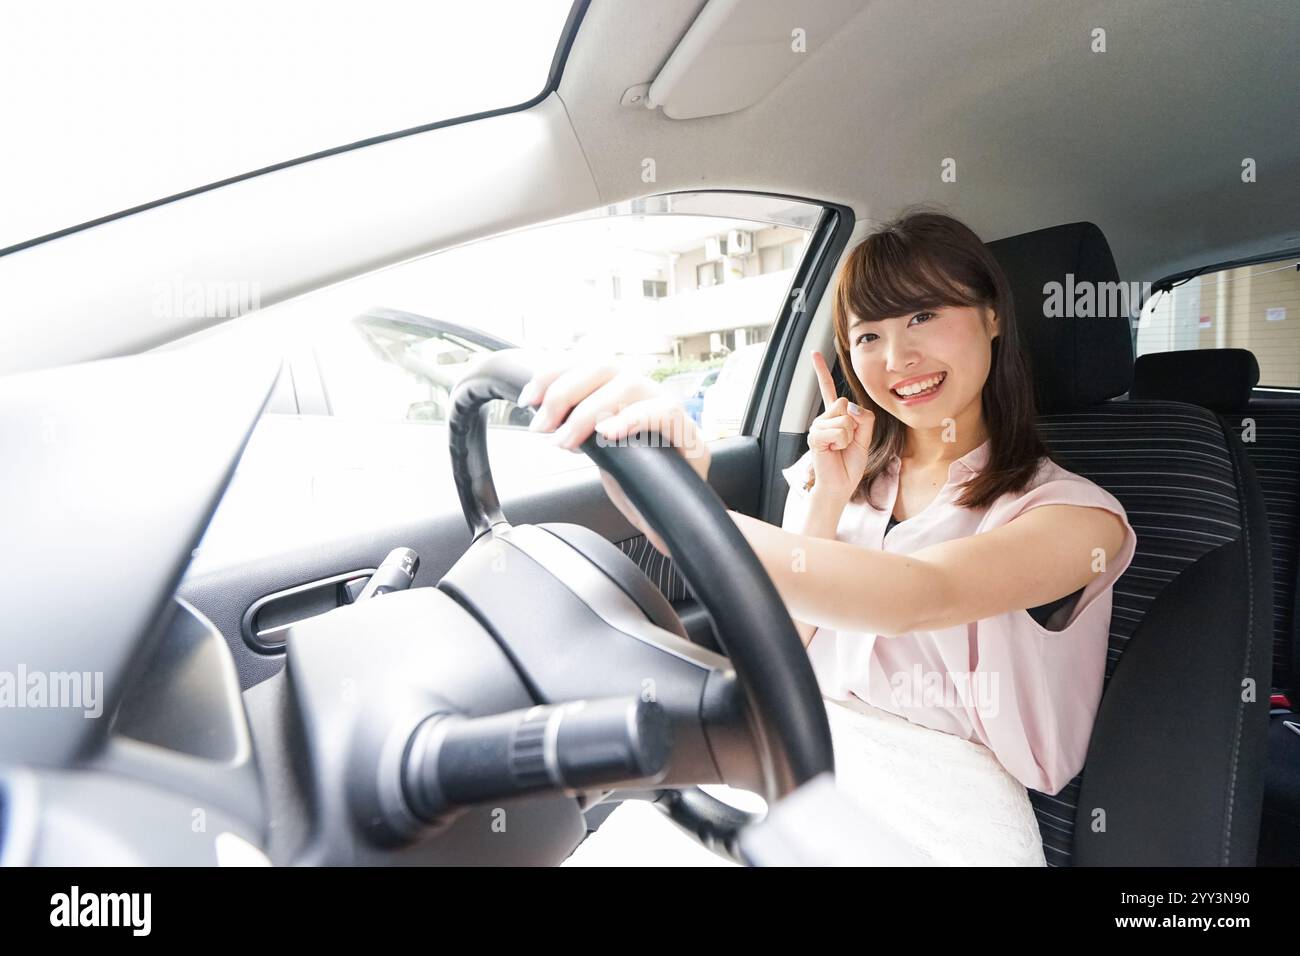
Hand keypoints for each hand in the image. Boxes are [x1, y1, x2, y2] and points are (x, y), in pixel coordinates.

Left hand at [517, 350, 711, 555]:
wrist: (668, 512)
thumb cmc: (635, 478)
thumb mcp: (596, 449)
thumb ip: (578, 428)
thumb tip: (546, 420)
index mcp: (621, 388)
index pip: (586, 362)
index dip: (554, 373)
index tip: (527, 399)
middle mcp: (645, 390)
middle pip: (603, 365)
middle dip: (564, 392)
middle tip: (541, 426)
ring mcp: (667, 407)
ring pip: (629, 383)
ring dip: (588, 411)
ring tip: (566, 441)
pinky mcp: (686, 432)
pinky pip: (663, 412)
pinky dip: (631, 418)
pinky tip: (607, 433)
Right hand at [806, 350, 873, 500]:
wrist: (840, 484)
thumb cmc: (850, 463)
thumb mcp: (865, 438)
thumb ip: (864, 419)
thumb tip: (851, 408)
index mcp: (834, 416)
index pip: (828, 389)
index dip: (821, 371)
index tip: (814, 353)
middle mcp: (823, 418)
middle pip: (845, 404)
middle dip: (854, 424)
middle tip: (846, 442)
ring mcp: (817, 426)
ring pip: (844, 419)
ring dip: (849, 436)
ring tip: (839, 449)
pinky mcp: (815, 437)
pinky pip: (838, 431)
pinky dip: (842, 443)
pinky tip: (833, 451)